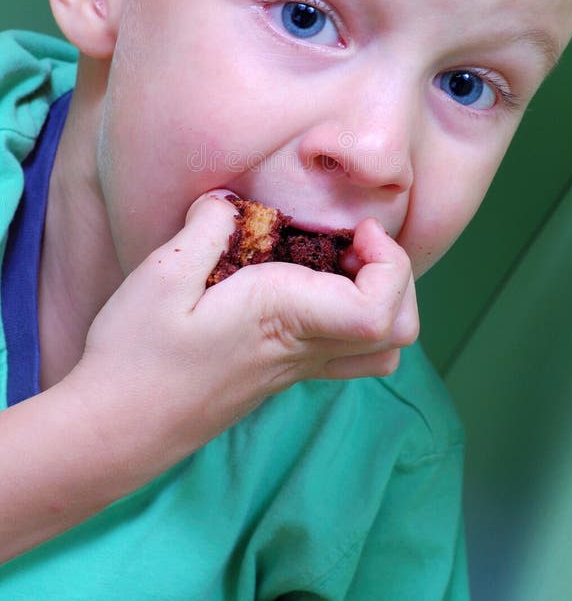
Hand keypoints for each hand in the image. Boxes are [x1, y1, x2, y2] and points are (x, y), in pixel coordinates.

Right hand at [65, 192, 418, 475]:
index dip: (389, 264)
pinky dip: (355, 320)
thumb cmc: (136, 354)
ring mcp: (295, 370)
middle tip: (353, 239)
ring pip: (380, 351)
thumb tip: (230, 202)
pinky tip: (310, 288)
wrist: (117, 428)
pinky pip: (347, 356)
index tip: (356, 227)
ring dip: (381, 301)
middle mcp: (302, 350)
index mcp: (284, 319)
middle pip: (397, 332)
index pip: (378, 311)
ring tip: (341, 262)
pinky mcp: (282, 377)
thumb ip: (206, 228)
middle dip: (396, 276)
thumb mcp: (162, 275)